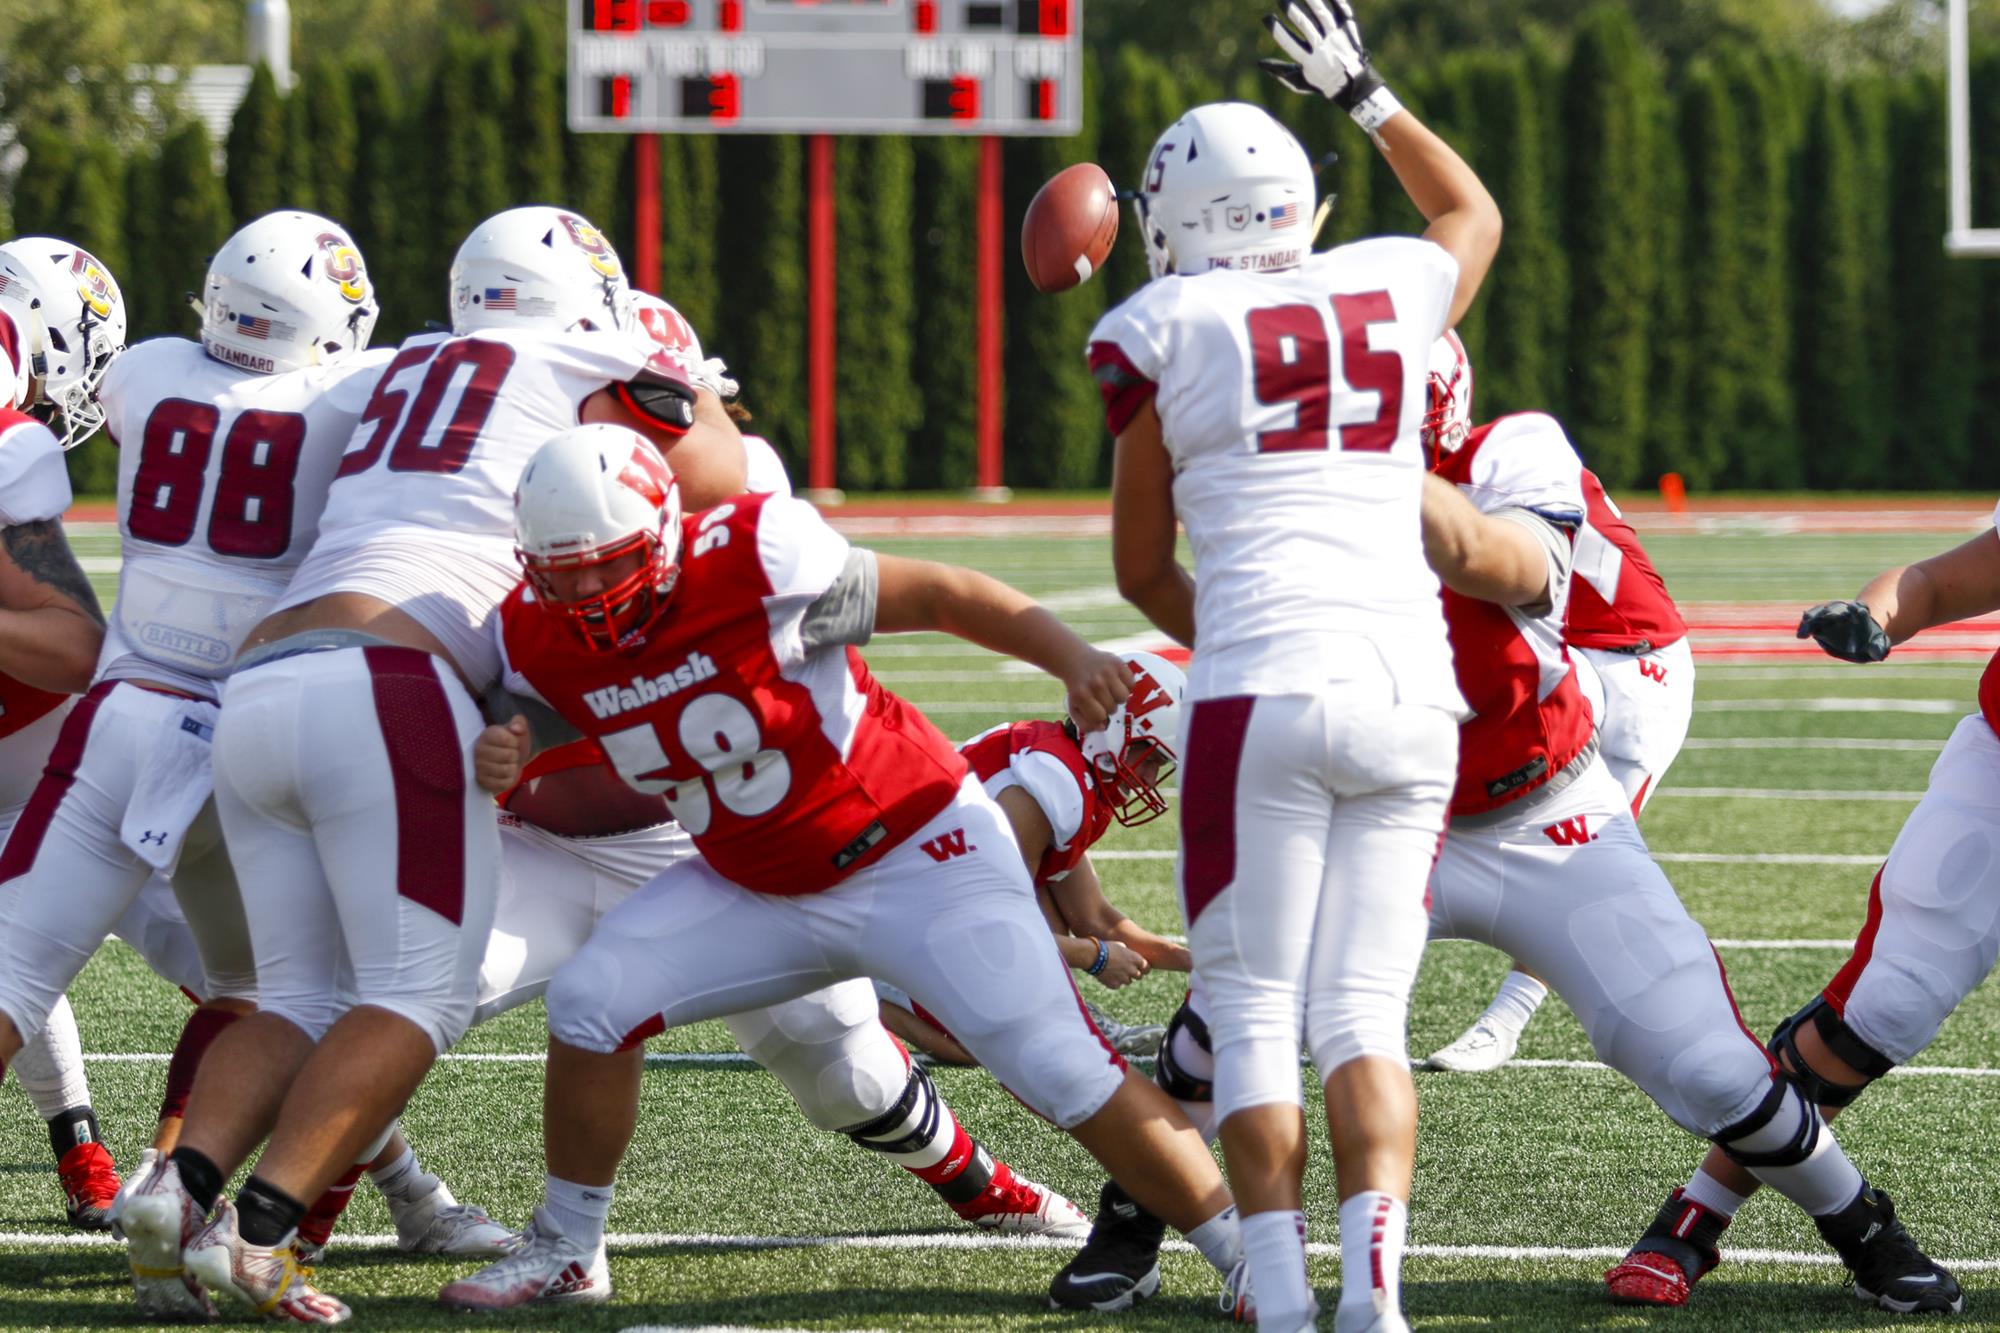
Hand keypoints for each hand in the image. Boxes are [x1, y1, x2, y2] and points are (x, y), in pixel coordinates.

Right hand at [473, 716, 530, 793]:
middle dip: (515, 756)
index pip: (505, 739)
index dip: (515, 742)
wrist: (505, 761)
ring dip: (513, 768)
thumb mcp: (517, 729)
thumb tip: (517, 728)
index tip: (513, 742)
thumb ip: (519, 722)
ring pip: (506, 771)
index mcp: (486, 735)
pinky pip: (503, 784)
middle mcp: (478, 750)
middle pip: (509, 756)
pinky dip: (509, 780)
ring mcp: (478, 767)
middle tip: (512, 755)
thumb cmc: (511, 744)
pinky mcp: (482, 782)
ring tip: (509, 764)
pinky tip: (505, 774)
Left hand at [1063, 649, 1133, 733]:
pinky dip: (1126, 684)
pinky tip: (1116, 680)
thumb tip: (1103, 727)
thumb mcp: (1074, 708)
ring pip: (1124, 697)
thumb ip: (1085, 724)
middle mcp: (1096, 683)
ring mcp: (1108, 672)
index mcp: (1082, 695)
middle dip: (1108, 706)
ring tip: (1109, 690)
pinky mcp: (1118, 663)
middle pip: (1113, 708)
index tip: (1094, 708)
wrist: (1075, 660)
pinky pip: (1132, 684)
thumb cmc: (1078, 688)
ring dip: (1118, 696)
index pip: (1100, 717)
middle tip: (1100, 697)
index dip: (1099, 715)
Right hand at [1093, 942, 1149, 989]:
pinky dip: (1114, 982)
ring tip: (1114, 971)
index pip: (1147, 968)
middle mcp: (1132, 970)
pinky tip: (1107, 975)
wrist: (1093, 955)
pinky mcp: (1115, 985)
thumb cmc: (1106, 947)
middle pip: (1139, 976)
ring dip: (1124, 978)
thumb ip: (1127, 952)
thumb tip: (1127, 952)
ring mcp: (1124, 979)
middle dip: (1134, 974)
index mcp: (1136, 959)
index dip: (1144, 968)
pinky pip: (1117, 985)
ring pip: (1128, 981)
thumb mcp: (1120, 945)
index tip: (1141, 968)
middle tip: (1126, 970)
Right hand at [1259, 0, 1384, 112]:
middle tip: (1281, 0)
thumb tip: (1260, 63)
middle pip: (1305, 26)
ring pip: (1323, 15)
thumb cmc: (1320, 81)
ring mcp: (1337, 37)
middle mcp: (1323, 47)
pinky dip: (1336, 0)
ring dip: (1312, 1)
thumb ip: (1280, 72)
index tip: (1266, 18)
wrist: (1352, 83)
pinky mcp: (1348, 29)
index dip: (1277, 30)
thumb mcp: (1299, 82)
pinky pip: (1343, 10)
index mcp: (1309, 61)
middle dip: (1292, 11)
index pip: (1289, 43)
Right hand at [1797, 600, 1889, 662]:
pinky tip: (1801, 636)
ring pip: (1820, 613)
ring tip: (1807, 623)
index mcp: (1860, 616)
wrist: (1857, 635)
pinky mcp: (1818, 623)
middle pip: (1837, 609)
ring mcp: (1829, 616)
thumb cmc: (1869, 641)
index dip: (1858, 610)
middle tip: (1828, 614)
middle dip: (1833, 612)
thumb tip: (1878, 655)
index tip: (1857, 610)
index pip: (1859, 611)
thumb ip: (1878, 648)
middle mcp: (1843, 613)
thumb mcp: (1877, 645)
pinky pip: (1810, 623)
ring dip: (1814, 618)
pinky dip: (1806, 628)